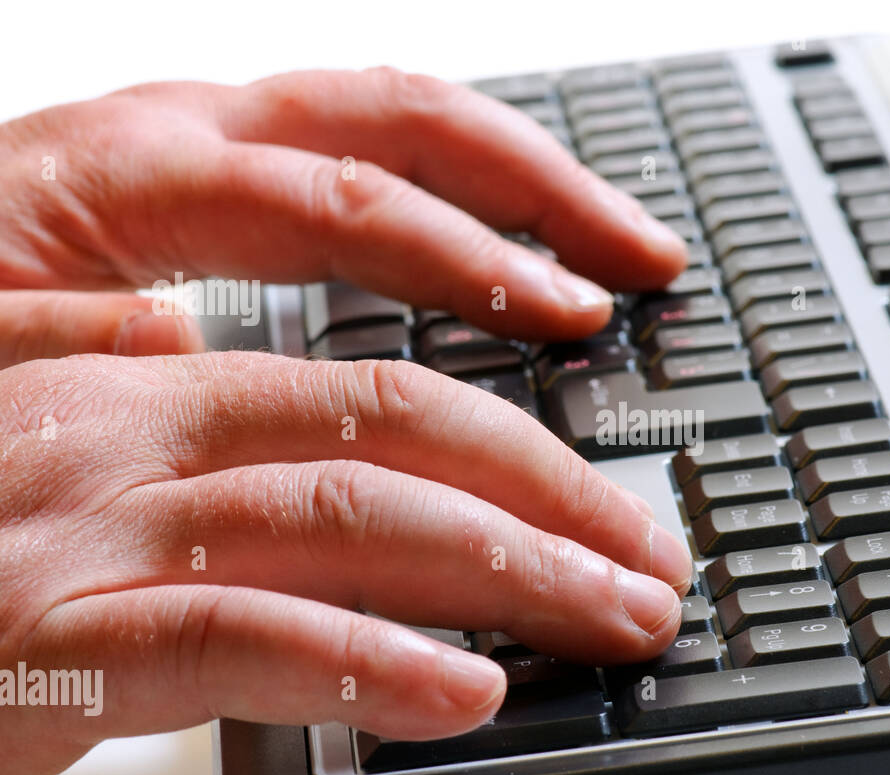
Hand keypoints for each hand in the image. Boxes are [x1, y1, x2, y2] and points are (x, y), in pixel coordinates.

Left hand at [0, 67, 686, 365]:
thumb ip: (54, 349)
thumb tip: (173, 341)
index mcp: (132, 174)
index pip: (346, 201)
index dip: (474, 257)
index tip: (573, 315)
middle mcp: (187, 135)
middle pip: (406, 123)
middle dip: (544, 187)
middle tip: (644, 258)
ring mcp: (207, 146)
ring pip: (398, 125)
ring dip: (521, 182)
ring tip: (613, 250)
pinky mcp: (210, 176)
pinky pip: (361, 164)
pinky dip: (451, 204)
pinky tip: (499, 258)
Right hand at [0, 351, 693, 774]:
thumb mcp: (44, 443)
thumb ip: (124, 378)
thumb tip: (184, 324)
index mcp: (142, 368)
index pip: (382, 378)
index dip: (524, 434)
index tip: (618, 493)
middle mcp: (124, 419)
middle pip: (397, 430)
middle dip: (556, 499)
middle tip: (654, 567)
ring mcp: (83, 523)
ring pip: (346, 516)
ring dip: (510, 573)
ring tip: (616, 622)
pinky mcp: (39, 638)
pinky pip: (237, 637)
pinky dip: (365, 663)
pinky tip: (465, 694)